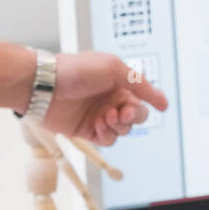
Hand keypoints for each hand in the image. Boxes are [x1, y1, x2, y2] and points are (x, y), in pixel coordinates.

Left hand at [40, 51, 167, 146]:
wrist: (45, 86)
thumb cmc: (77, 71)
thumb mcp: (114, 69)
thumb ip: (140, 84)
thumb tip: (163, 102)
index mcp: (119, 82)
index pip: (142, 98)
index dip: (144, 104)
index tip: (135, 105)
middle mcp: (110, 99)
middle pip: (136, 117)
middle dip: (132, 116)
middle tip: (121, 112)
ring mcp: (99, 116)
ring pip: (123, 131)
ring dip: (118, 126)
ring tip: (105, 117)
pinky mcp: (87, 131)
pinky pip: (108, 140)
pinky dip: (106, 134)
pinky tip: (97, 125)